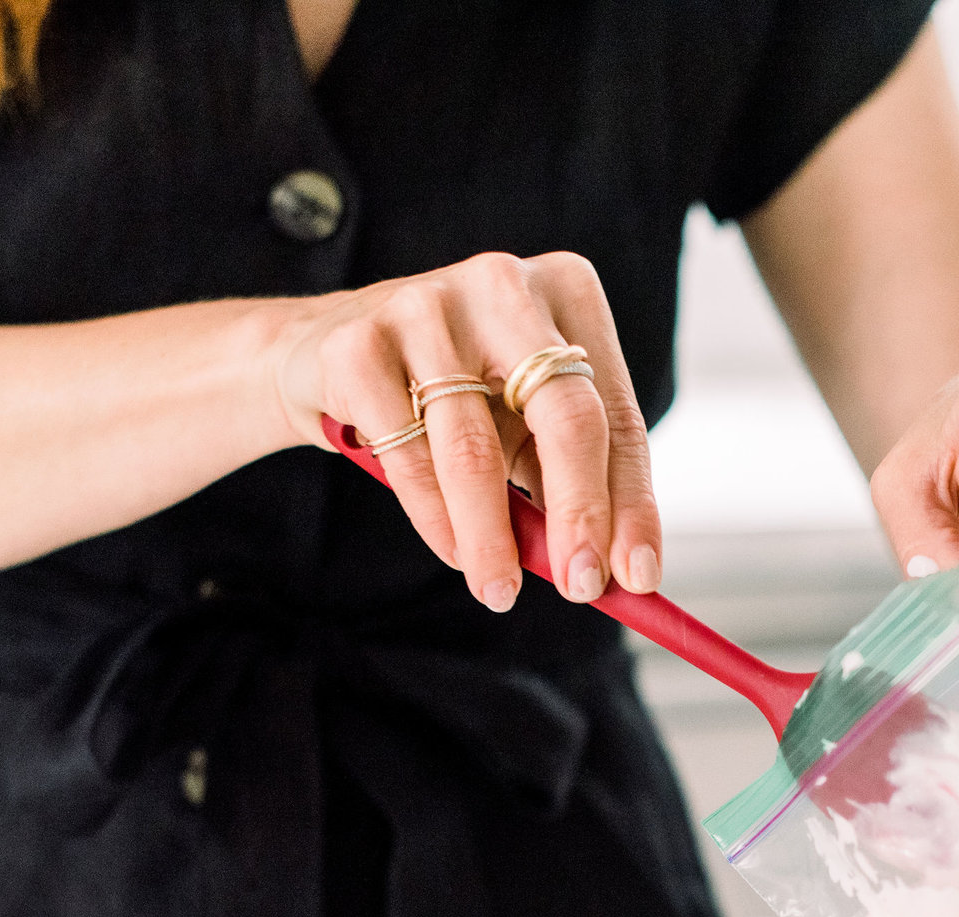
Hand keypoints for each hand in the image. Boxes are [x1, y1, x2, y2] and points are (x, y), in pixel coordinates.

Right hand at [272, 251, 662, 611]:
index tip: (638, 575)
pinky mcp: (359, 344)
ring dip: (493, 538)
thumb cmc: (447, 391)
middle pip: (565, 417)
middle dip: (580, 516)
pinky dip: (435, 519)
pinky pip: (410, 457)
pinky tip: (452, 550)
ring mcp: (426, 306)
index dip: (633, 502)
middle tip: (582, 587)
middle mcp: (503, 284)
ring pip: (477, 451)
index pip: (615, 414)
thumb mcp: (520, 423)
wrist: (320, 353)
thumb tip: (611, 571)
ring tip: (499, 590)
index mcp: (568, 291)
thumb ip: (563, 481)